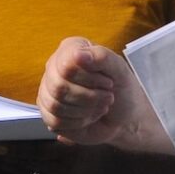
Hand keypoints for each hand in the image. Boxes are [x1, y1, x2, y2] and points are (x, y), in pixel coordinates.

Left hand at [0, 139, 110, 173]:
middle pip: (26, 164)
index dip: (13, 149)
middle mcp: (62, 170)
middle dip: (3, 158)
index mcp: (66, 152)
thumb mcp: (72, 129)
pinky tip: (4, 165)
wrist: (108, 161)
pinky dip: (19, 171)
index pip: (34, 151)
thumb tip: (19, 125)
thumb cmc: (88, 138)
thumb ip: (49, 131)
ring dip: (6, 166)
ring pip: (26, 173)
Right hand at [37, 37, 174, 154]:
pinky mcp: (49, 113)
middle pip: (58, 87)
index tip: (108, 82)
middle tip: (107, 97)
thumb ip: (101, 56)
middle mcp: (55, 68)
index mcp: (70, 50)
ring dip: (85, 111)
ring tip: (100, 107)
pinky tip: (88, 117)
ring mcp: (49, 91)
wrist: (125, 118)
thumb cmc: (122, 90)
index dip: (89, 79)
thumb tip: (78, 55)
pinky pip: (54, 122)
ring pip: (55, 106)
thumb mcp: (120, 69)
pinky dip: (77, 123)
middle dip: (89, 98)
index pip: (66, 66)